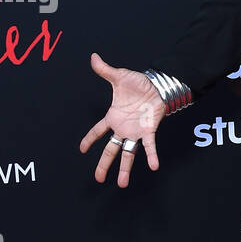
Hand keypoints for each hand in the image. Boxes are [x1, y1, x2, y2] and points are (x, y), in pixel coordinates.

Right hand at [79, 53, 165, 186]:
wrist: (158, 84)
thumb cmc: (139, 83)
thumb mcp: (119, 76)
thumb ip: (104, 70)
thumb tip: (93, 56)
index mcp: (113, 117)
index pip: (97, 131)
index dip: (89, 139)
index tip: (81, 149)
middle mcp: (123, 128)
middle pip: (111, 150)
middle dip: (104, 165)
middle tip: (98, 179)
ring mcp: (136, 132)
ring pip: (128, 154)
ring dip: (125, 169)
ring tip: (122, 185)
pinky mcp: (150, 131)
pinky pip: (150, 146)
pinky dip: (152, 156)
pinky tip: (153, 167)